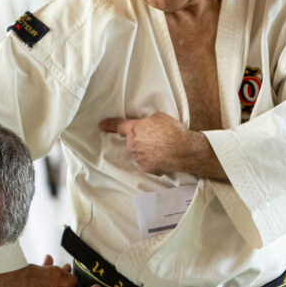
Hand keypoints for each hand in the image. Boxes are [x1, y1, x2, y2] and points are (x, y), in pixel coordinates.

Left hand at [99, 112, 225, 178]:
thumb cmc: (173, 130)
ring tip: (163, 148)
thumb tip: (146, 125)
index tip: (101, 125)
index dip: (109, 124)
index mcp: (134, 130)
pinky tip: (164, 157)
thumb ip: (147, 121)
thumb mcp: (158, 117)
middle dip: (141, 140)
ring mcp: (139, 158)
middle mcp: (133, 145)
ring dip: (147, 151)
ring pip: (140, 153)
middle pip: (133, 141)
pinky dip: (154, 161)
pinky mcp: (147, 169)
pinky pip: (148, 163)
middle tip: (157, 138)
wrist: (184, 150)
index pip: (118, 126)